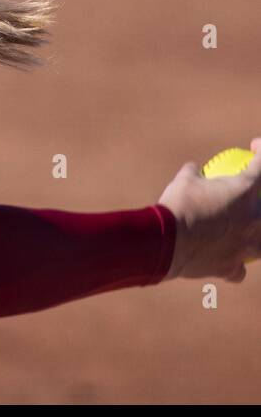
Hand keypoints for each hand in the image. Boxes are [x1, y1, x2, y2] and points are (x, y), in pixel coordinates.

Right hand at [159, 137, 260, 281]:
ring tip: (247, 234)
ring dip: (255, 237)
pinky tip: (230, 263)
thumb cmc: (176, 205)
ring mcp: (247, 246)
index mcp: (246, 192)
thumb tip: (194, 168)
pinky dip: (234, 266)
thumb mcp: (183, 181)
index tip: (255, 147)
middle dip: (259, 198)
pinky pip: (239, 269)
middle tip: (249, 198)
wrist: (164, 241)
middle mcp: (255, 220)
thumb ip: (194, 173)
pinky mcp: (232, 266)